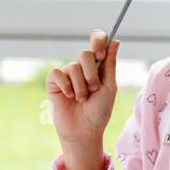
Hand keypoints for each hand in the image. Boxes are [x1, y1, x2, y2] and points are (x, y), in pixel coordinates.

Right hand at [46, 29, 119, 145]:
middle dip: (92, 74)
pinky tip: (69, 96)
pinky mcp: (54, 81)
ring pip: (73, 67)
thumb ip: (110, 64)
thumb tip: (115, 40)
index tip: (101, 54)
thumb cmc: (99, 110)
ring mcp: (67, 73)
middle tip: (94, 89)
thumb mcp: (109, 87)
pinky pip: (58, 73)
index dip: (98, 40)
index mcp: (98, 65)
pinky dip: (66, 86)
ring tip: (82, 99)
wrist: (85, 129)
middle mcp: (82, 66)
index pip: (96, 41)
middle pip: (85, 54)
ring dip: (81, 87)